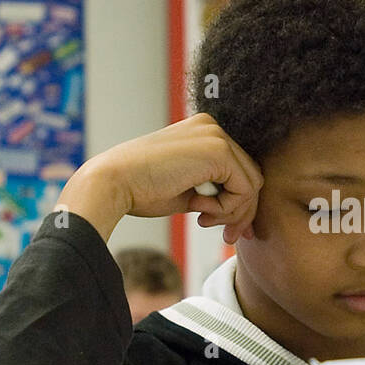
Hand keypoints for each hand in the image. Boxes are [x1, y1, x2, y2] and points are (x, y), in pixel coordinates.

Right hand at [58, 113, 262, 243]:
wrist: (112, 184)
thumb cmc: (141, 190)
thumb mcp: (186, 190)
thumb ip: (213, 193)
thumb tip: (243, 217)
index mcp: (203, 132)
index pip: (239, 171)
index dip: (240, 205)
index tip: (229, 231)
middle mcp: (213, 128)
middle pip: (251, 177)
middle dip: (241, 212)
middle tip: (226, 237)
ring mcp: (216, 136)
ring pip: (252, 185)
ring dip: (231, 212)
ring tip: (202, 218)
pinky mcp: (219, 151)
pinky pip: (244, 190)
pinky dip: (225, 209)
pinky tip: (197, 209)